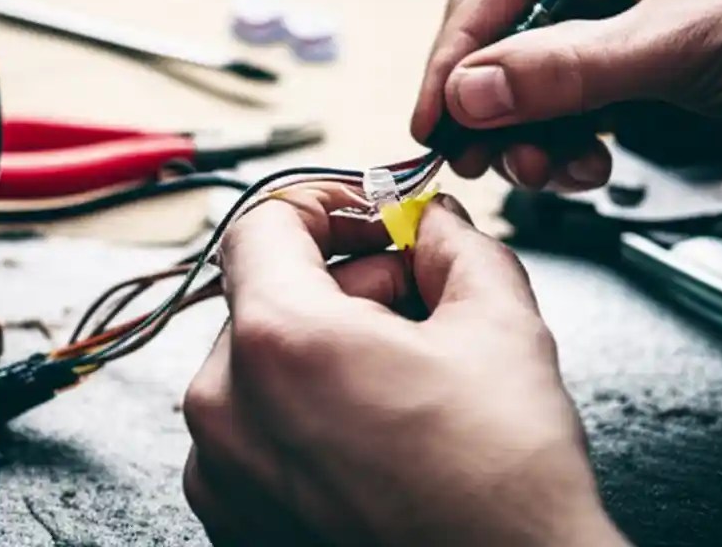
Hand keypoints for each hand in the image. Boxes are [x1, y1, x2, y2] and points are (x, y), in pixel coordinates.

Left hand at [181, 188, 625, 546]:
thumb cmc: (502, 491)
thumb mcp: (501, 330)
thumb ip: (457, 247)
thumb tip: (435, 224)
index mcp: (279, 341)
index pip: (262, 224)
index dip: (322, 206)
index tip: (365, 218)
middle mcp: (224, 406)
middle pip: (265, 297)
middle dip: (343, 287)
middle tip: (418, 305)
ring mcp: (219, 470)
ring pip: (258, 367)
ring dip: (323, 353)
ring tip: (403, 384)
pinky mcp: (229, 515)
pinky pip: (250, 431)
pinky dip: (301, 415)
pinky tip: (372, 435)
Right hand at [412, 0, 721, 191]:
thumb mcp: (682, 42)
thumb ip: (570, 69)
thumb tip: (469, 94)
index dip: (457, 56)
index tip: (433, 119)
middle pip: (498, 30)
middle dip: (491, 103)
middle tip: (482, 158)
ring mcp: (602, 6)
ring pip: (518, 76)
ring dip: (524, 134)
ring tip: (548, 172)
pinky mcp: (614, 55)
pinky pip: (555, 102)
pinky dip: (558, 143)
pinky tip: (583, 166)